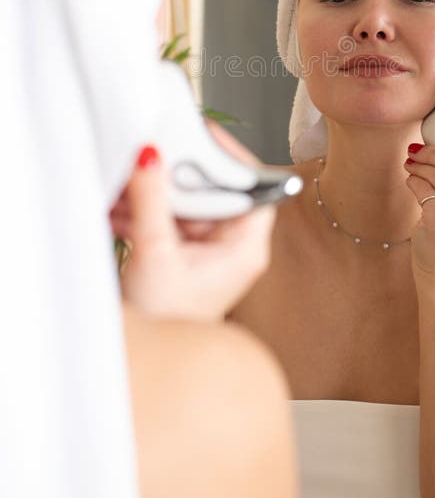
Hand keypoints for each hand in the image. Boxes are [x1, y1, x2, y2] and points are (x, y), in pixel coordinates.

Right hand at [110, 121, 276, 321]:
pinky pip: (167, 218)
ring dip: (152, 194)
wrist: (143, 360)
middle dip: (176, 176)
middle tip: (152, 157)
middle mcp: (231, 245)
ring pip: (185, 202)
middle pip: (213, 190)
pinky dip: (143, 211)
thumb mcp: (155, 253)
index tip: (205, 136)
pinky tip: (118, 208)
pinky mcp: (182, 252)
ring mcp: (206, 248)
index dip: (231, 158)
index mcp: (244, 247)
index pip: (254, 186)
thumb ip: (152, 201)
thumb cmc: (165, 322)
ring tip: (125, 187)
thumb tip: (152, 157)